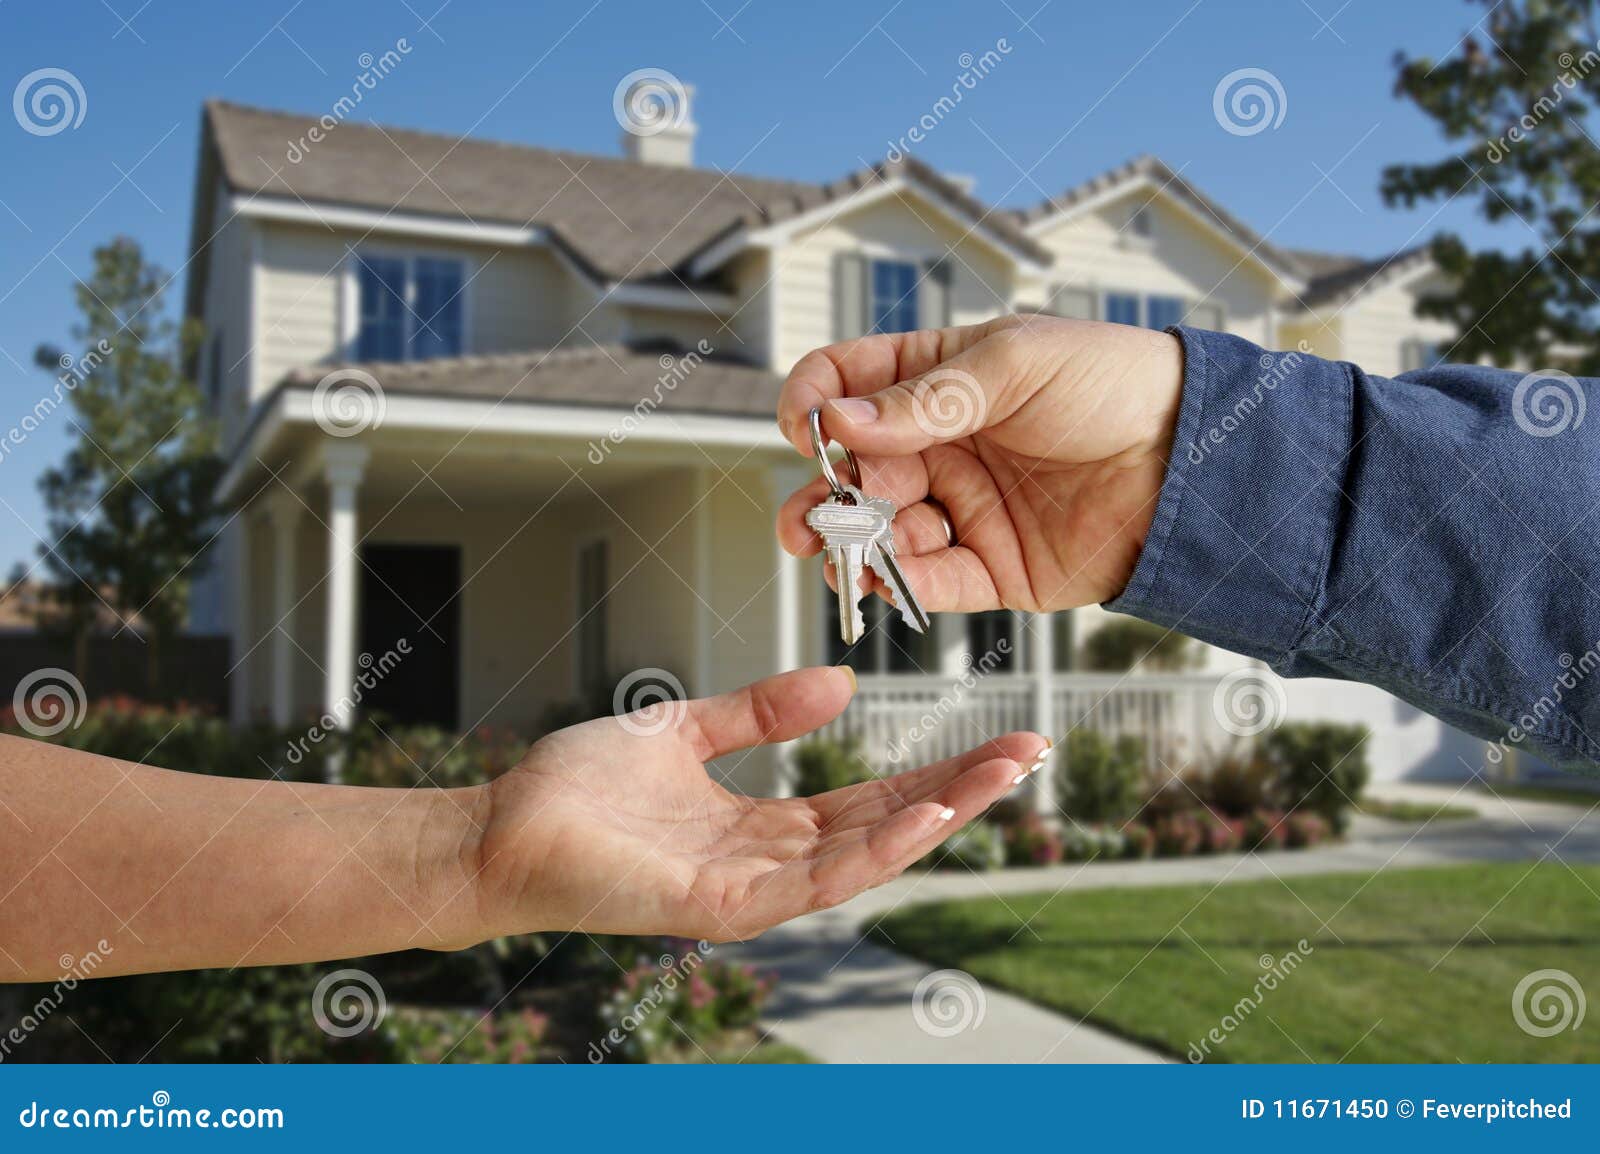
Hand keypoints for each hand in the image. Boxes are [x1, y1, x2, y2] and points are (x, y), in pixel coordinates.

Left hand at [469, 667, 1045, 941]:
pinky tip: (920, 817)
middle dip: (959, 792)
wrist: (501, 824)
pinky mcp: (717, 907)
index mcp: (761, 824)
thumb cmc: (580, 788)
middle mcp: (766, 862)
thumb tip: (841, 685)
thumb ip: (760, 711)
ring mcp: (747, 890)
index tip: (996, 740)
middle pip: (883, 826)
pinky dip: (870, 853)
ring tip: (998, 777)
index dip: (935, 769)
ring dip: (935, 818)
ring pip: (862, 857)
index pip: (868, 796)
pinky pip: (807, 881)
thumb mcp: (686, 730)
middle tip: (1030, 753)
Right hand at [776, 315, 1184, 612]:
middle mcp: (941, 446)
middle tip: (810, 518)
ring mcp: (964, 508)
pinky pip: (932, 582)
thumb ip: (926, 400)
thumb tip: (840, 422)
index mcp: (940, 379)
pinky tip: (884, 581)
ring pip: (882, 533)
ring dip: (852, 546)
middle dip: (821, 496)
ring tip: (839, 555)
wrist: (1195, 457)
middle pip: (854, 471)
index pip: (849, 384)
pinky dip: (901, 585)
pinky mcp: (994, 567)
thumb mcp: (1017, 364)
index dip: (816, 402)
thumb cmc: (1115, 384)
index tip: (806, 428)